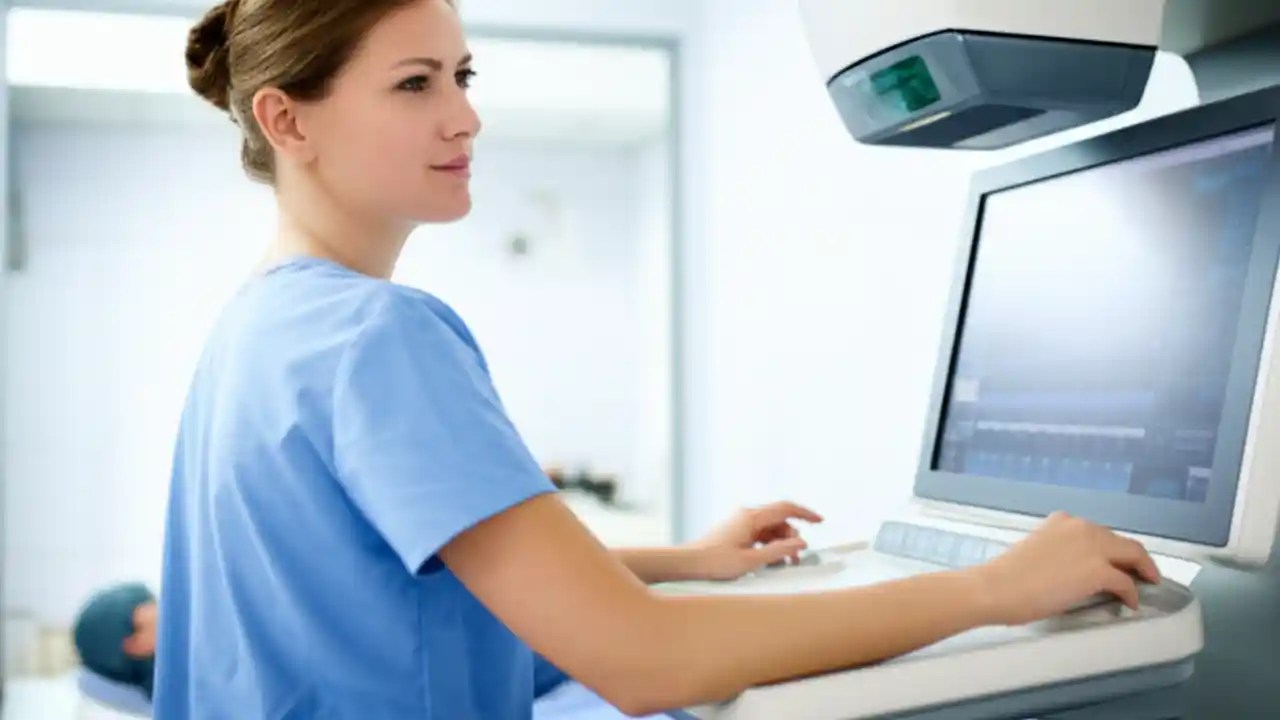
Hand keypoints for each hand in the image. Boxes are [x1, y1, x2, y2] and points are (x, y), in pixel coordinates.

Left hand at [686, 501, 824, 580]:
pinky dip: (769, 544)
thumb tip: (801, 543)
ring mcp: (740, 522)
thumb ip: (779, 551)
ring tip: (784, 563)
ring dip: (781, 542)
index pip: (785, 508)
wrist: (688, 562)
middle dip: (792, 536)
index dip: (806, 514)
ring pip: (770, 528)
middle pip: (779, 519)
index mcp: (751, 517)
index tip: (821, 521)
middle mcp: (746, 515)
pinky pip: (760, 534)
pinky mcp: (736, 531)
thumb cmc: (715, 562)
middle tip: (796, 557)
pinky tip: (771, 560)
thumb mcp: (751, 561)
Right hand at [969, 512, 1161, 625]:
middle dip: (1135, 558)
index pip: (1099, 533)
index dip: (1113, 548)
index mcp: (1063, 521)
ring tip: (1145, 584)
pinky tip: (1131, 602)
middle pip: (1122, 542)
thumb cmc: (1007, 575)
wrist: (997, 587)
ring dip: (1141, 570)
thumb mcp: (1037, 549)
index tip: (1118, 559)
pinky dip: (1132, 593)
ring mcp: (1092, 548)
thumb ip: (1059, 551)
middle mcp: (1082, 527)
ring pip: (1132, 555)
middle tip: (1142, 573)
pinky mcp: (1098, 571)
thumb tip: (1074, 570)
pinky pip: (1126, 582)